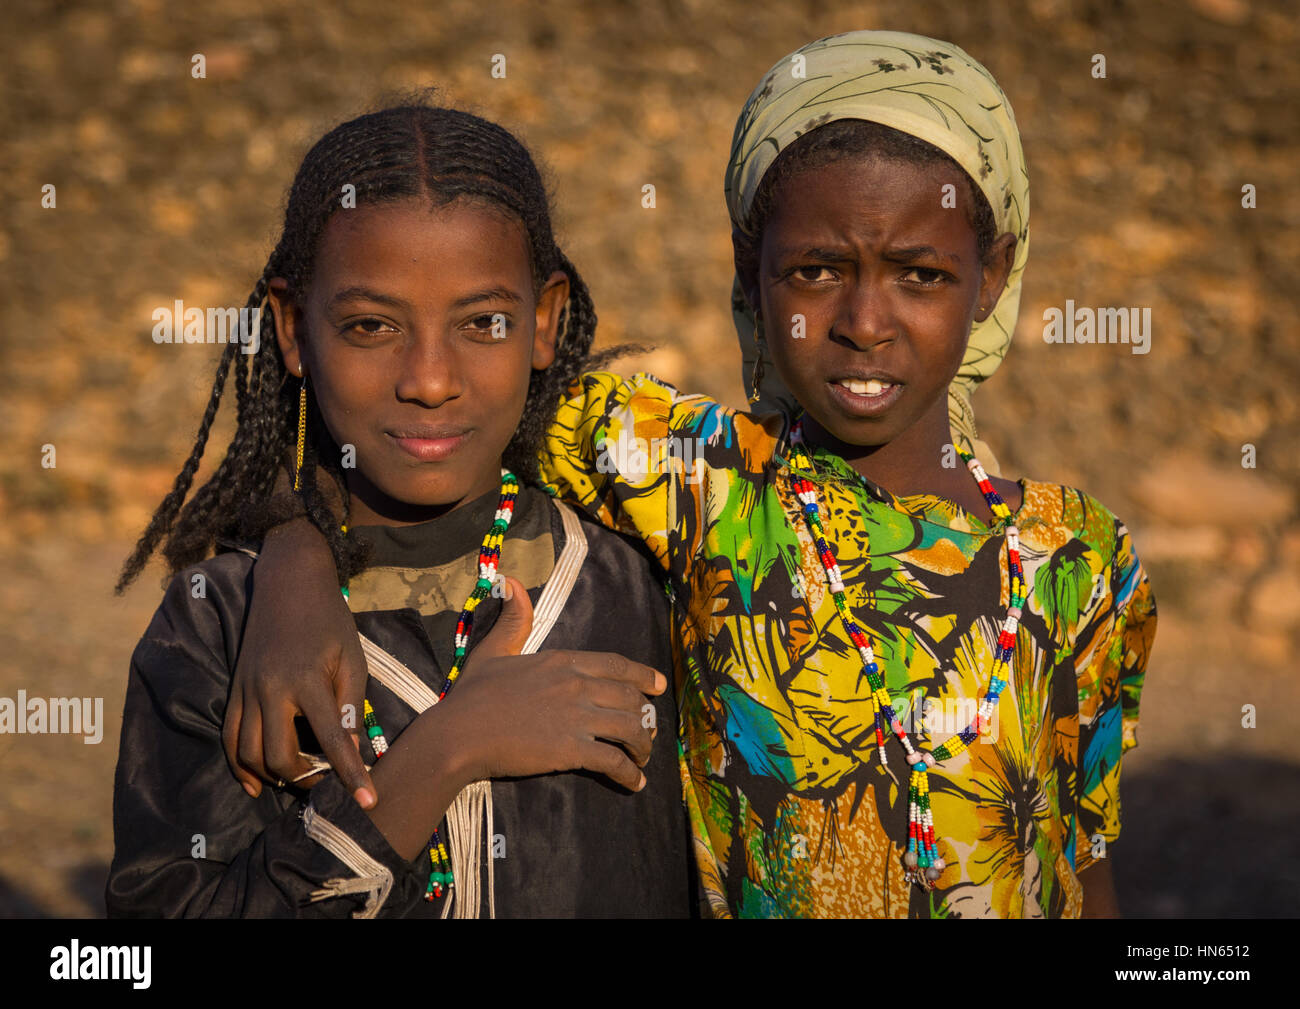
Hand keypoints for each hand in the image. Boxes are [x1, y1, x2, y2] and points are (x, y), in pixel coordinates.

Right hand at [223, 519, 376, 808]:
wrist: (288, 584)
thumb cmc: (329, 621)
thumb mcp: (352, 658)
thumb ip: (351, 704)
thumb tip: (352, 750)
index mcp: (307, 680)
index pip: (332, 740)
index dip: (350, 775)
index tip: (367, 803)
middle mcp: (271, 689)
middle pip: (279, 755)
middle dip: (306, 780)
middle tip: (329, 784)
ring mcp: (246, 691)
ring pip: (248, 753)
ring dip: (273, 776)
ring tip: (300, 782)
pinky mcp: (233, 690)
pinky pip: (228, 738)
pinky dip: (239, 766)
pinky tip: (256, 784)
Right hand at [434, 575, 666, 792]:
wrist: (460, 734)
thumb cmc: (473, 694)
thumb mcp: (494, 650)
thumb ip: (514, 620)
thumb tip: (512, 581)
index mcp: (564, 661)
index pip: (617, 665)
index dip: (643, 676)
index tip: (660, 686)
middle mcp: (577, 686)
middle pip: (630, 698)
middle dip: (645, 717)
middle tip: (648, 732)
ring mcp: (576, 718)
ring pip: (631, 728)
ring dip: (644, 745)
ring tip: (643, 759)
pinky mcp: (572, 749)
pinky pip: (614, 761)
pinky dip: (630, 774)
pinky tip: (636, 783)